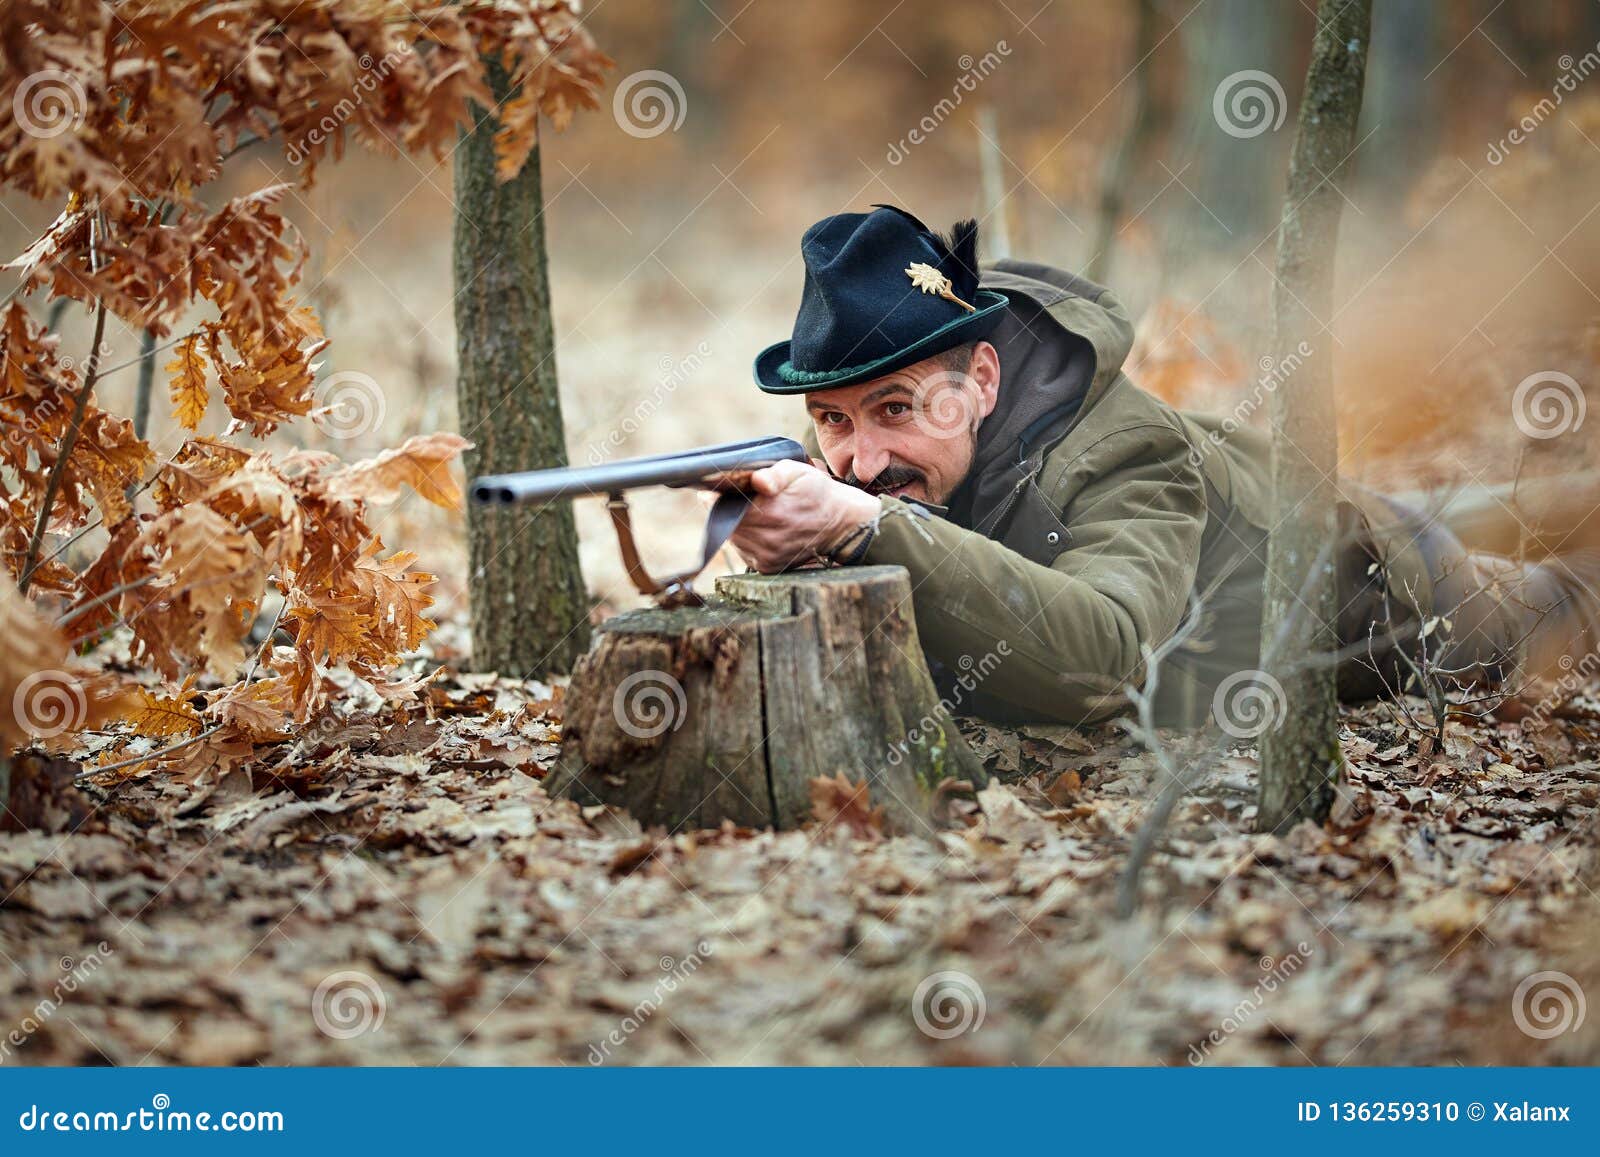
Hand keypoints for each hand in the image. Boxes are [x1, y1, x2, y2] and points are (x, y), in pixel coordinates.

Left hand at [729, 459, 881, 572]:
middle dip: (732, 511)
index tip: (726, 490)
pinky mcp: (767, 567)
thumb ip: (773, 473)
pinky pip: (745, 552)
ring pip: (735, 539)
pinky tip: (766, 530)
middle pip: (727, 524)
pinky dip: (750, 541)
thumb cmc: (816, 493)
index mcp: (768, 513)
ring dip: (741, 527)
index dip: (720, 497)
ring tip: (762, 515)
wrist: (839, 523)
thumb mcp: (798, 472)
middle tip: (750, 501)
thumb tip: (757, 481)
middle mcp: (764, 540)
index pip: (723, 507)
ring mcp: (765, 556)